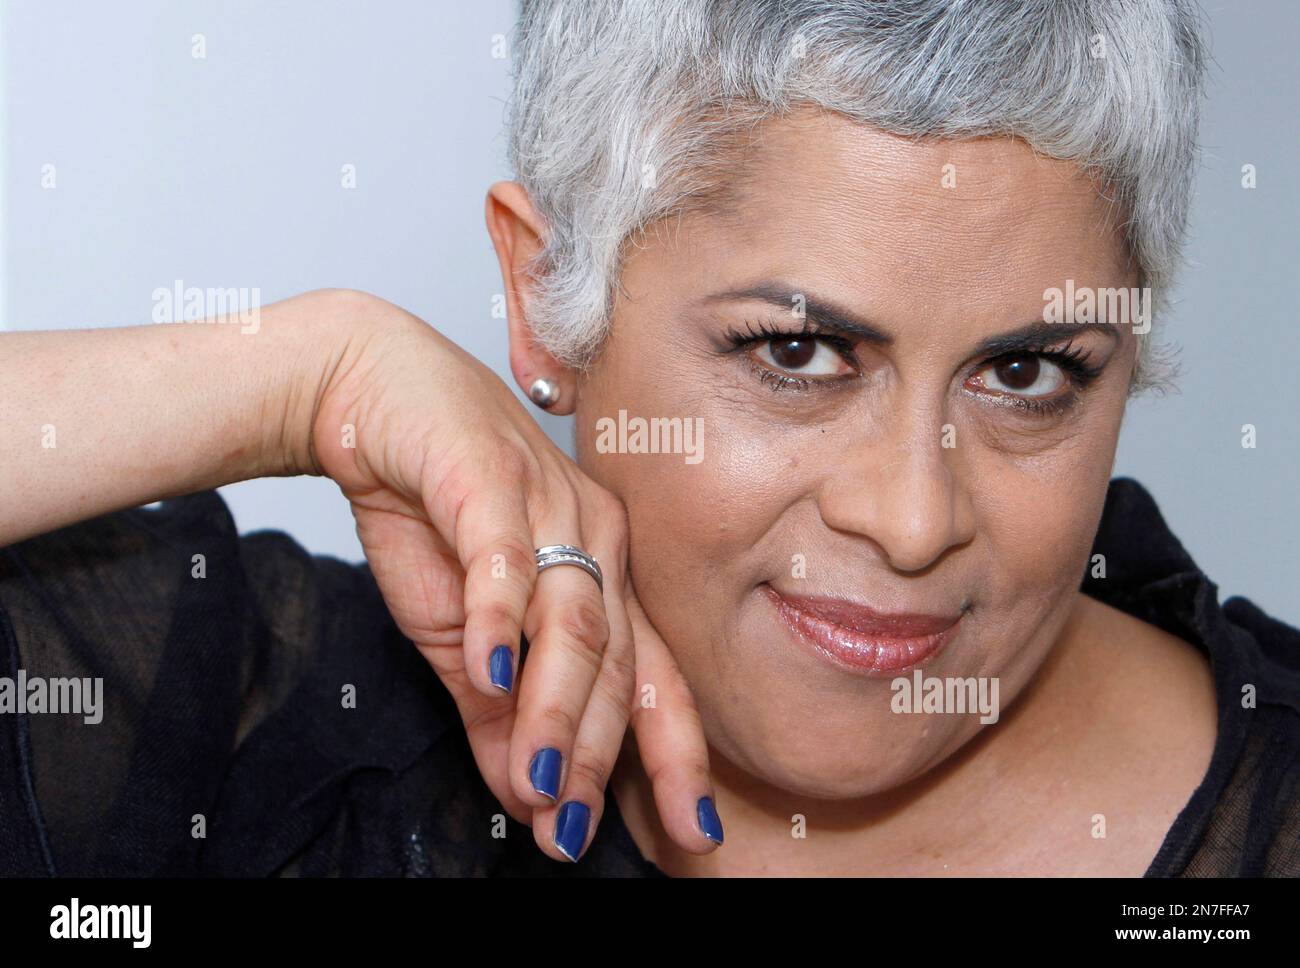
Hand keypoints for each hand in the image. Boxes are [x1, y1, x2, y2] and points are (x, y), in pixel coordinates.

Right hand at [309, 290, 719, 861]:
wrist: (365, 397)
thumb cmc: (427, 507)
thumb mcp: (459, 633)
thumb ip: (495, 713)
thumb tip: (530, 798)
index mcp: (603, 571)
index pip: (651, 675)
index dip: (673, 755)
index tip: (693, 833)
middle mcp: (595, 535)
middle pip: (618, 659)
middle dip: (603, 754)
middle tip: (576, 831)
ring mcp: (548, 501)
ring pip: (571, 617)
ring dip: (558, 708)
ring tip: (545, 782)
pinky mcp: (487, 473)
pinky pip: (503, 552)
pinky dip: (498, 615)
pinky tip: (490, 670)